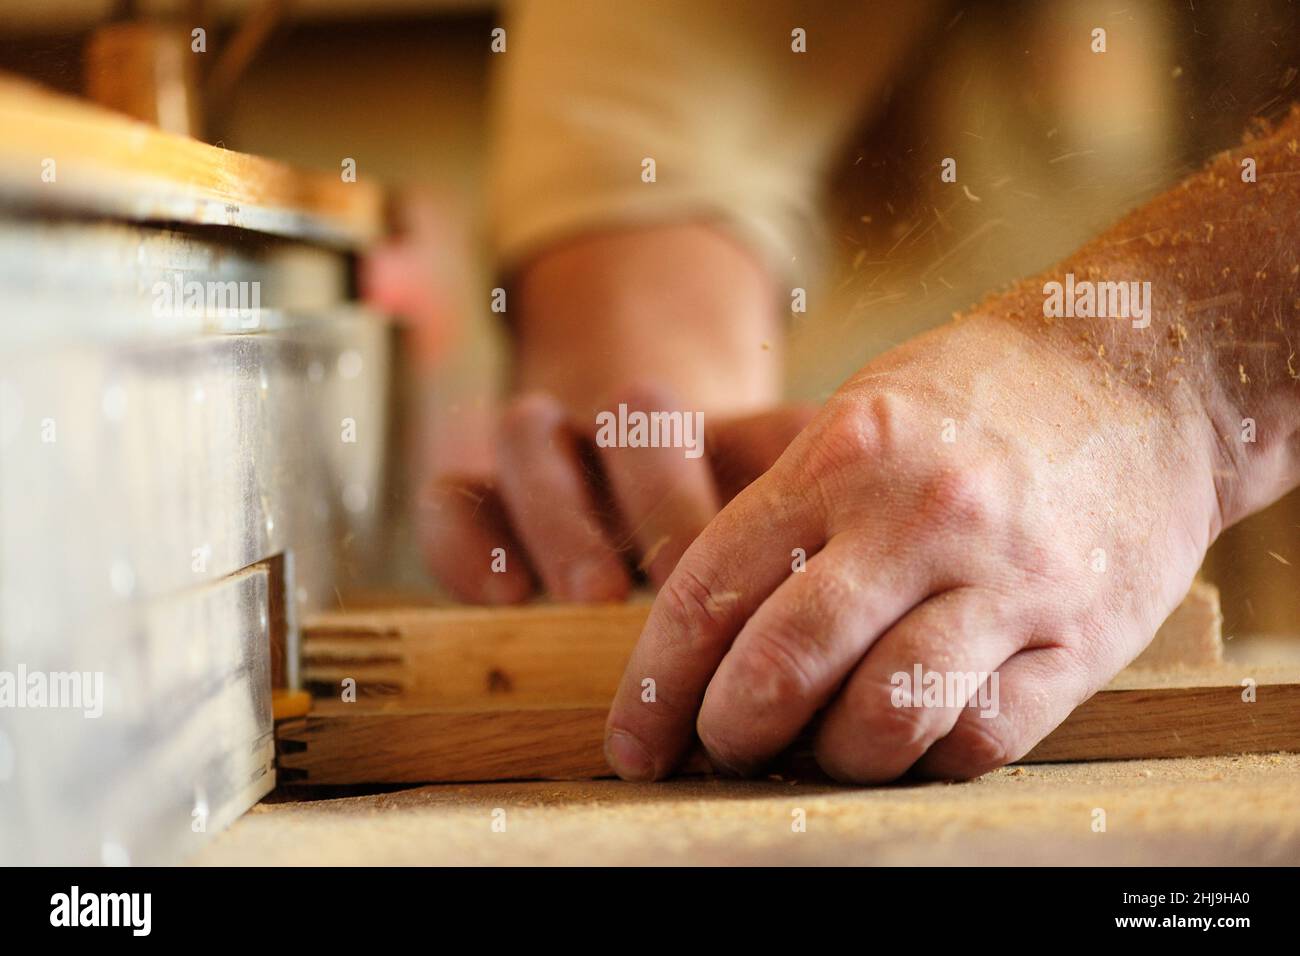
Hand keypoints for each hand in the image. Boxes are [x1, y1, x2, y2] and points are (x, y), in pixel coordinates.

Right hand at [420, 223, 796, 601]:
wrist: (618, 434)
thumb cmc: (713, 491)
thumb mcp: (778, 479)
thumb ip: (826, 504)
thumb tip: (922, 574)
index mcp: (696, 422)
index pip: (707, 435)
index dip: (717, 498)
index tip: (757, 569)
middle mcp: (613, 425)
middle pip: (625, 425)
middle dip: (654, 502)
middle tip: (687, 576)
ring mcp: (538, 450)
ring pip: (529, 440)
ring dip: (563, 513)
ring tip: (594, 592)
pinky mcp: (469, 486)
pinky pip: (450, 499)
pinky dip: (463, 540)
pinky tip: (501, 595)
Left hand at [603, 312, 1223, 782]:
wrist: (1148, 376)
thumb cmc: (975, 399)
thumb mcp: (859, 412)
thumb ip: (776, 505)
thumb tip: (690, 619)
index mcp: (841, 455)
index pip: (711, 589)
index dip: (656, 684)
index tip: (632, 743)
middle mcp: (916, 516)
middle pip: (784, 663)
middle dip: (730, 731)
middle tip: (722, 749)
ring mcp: (1004, 578)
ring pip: (881, 718)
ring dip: (828, 758)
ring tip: (817, 750)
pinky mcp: (1080, 635)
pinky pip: (979, 736)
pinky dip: (924, 758)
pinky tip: (908, 738)